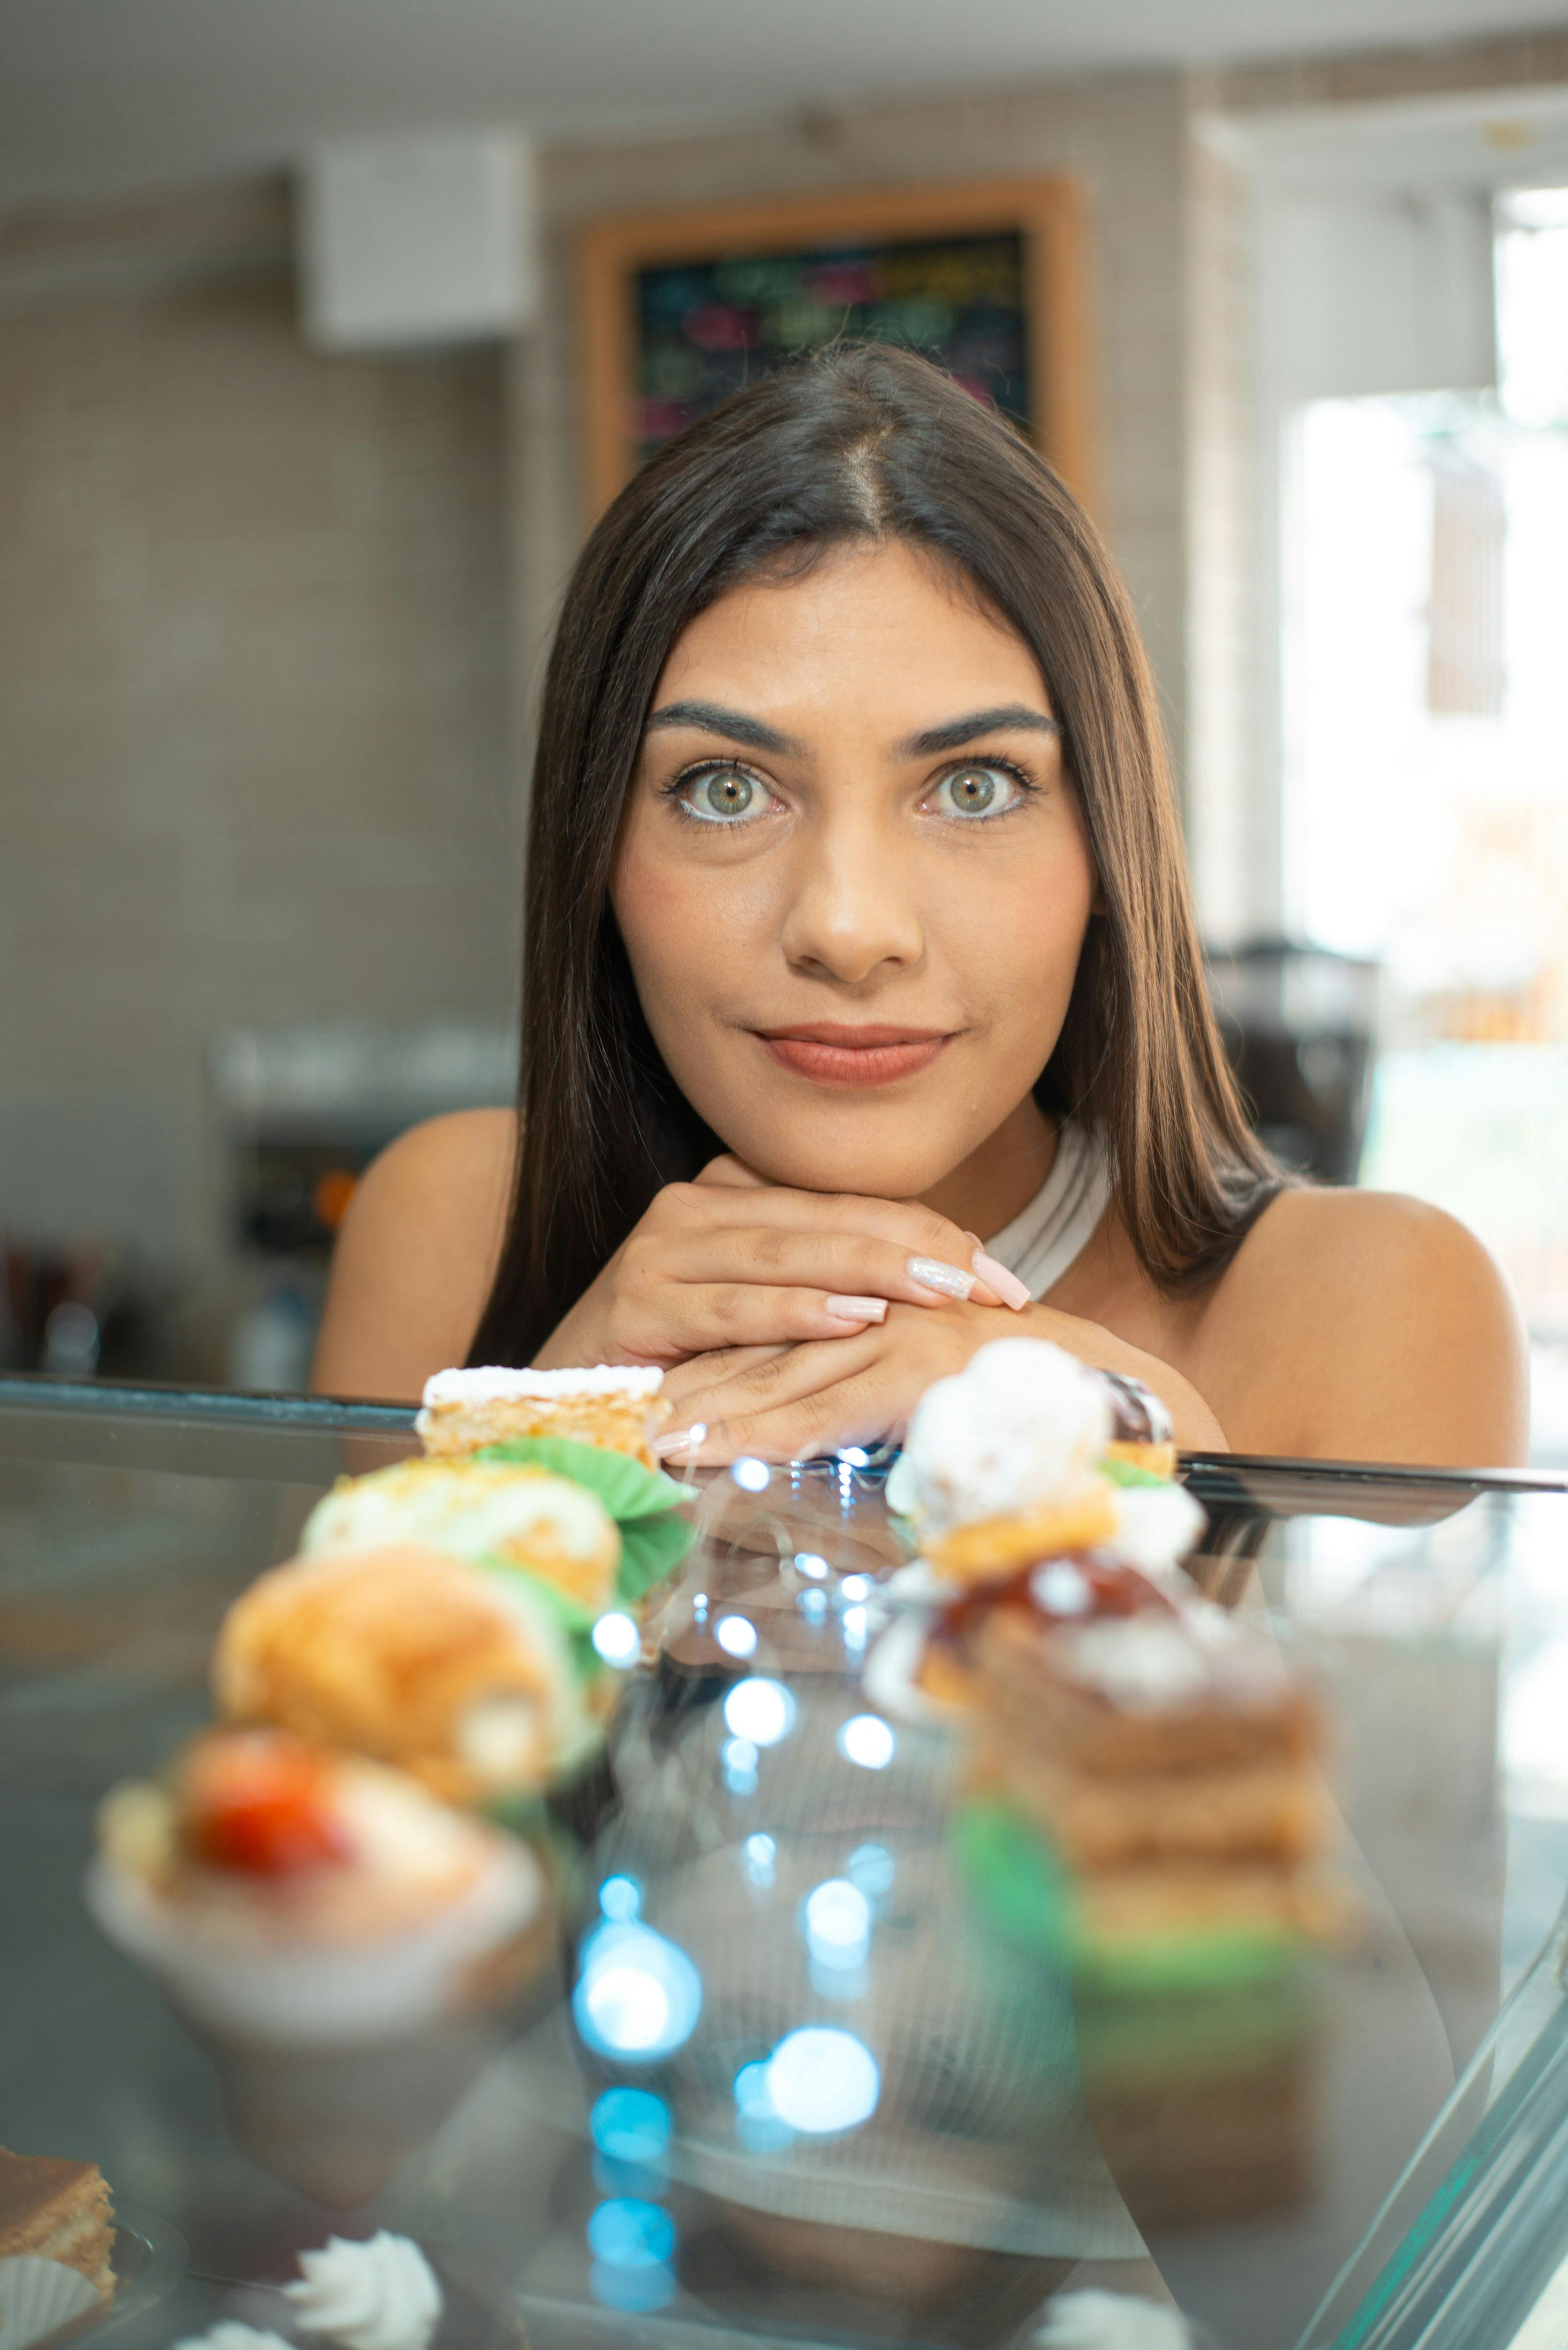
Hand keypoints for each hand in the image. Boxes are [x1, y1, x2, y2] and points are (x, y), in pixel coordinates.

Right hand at [531, 1156, 1024, 1371]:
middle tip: (995, 1287)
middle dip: (922, 1253)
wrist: (567, 1408)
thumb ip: (838, 1289)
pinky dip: (793, 1312)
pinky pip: (729, 1307)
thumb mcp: (770, 1319)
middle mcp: (695, 1207)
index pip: (853, 1205)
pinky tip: (852, 1320)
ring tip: (940, 1293)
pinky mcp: (633, 1303)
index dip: (935, 1236)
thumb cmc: (685, 1367)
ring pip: (786, 1253)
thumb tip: (954, 1293)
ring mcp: (660, 1251)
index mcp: (735, 1194)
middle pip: (830, 1220)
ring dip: (870, 1272)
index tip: (1006, 1281)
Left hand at [657, 1299, 1228, 1460]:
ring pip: (776, 1371)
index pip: (771, 1318)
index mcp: (877, 1295)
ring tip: (634, 1443)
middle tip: (612, 1418)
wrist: (1107, 1388)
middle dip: (682, 1381)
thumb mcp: (924, 1370)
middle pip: (757, 1340)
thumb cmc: (1015, 1392)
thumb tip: (789, 1408)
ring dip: (701, 1411)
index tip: (638, 1387)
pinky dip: (758, 1433)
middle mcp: (877, 1302)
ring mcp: (893, 1331)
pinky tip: (703, 1457)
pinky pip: (823, 1406)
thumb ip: (861, 1374)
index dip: (702, 1351)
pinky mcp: (913, 1371)